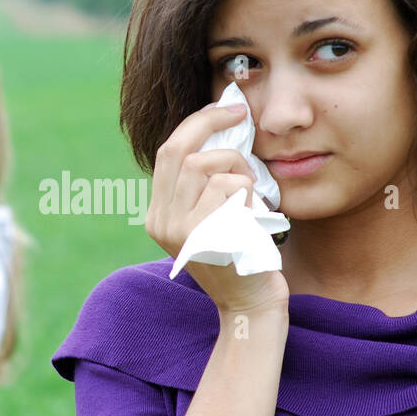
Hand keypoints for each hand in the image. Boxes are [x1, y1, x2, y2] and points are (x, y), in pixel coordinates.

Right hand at [145, 103, 289, 314]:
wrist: (250, 306)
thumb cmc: (242, 257)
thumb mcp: (214, 219)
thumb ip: (206, 185)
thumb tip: (222, 128)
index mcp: (159, 215)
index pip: (167, 153)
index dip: (195, 124)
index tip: (223, 109)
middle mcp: (160, 222)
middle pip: (179, 151)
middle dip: (212, 124)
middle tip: (241, 114)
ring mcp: (178, 231)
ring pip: (205, 166)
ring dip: (239, 167)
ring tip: (254, 191)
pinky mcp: (203, 238)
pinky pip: (227, 188)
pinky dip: (250, 192)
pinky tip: (257, 215)